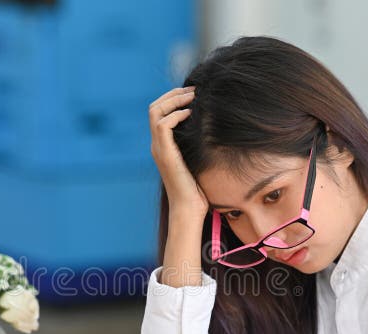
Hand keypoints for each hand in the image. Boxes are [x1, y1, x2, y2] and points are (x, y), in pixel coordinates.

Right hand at [149, 87, 208, 217]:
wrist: (189, 209)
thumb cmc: (197, 190)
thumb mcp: (198, 161)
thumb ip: (198, 145)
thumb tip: (213, 129)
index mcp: (163, 145)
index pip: (159, 112)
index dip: (173, 98)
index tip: (193, 93)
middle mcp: (157, 145)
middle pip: (154, 107)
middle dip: (173, 94)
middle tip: (194, 90)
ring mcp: (159, 149)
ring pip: (155, 112)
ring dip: (174, 100)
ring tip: (193, 97)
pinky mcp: (165, 154)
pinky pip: (163, 125)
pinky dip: (175, 114)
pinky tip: (190, 114)